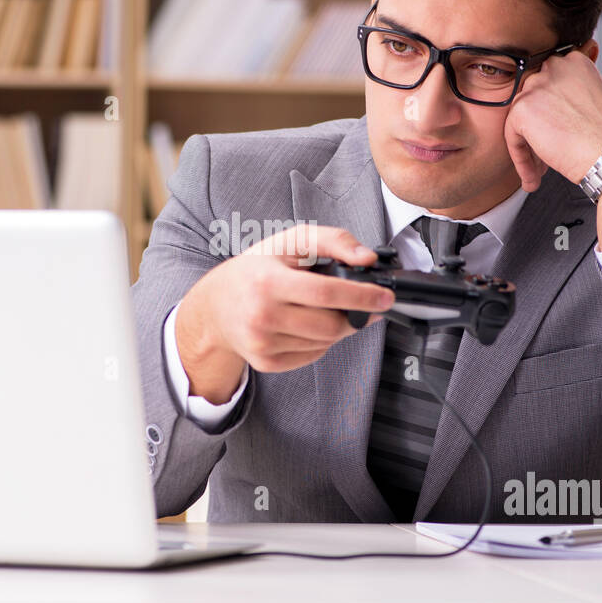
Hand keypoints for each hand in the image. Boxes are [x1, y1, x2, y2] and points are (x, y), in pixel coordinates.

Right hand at [175, 225, 394, 402]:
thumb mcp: (289, 243)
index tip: (386, 297)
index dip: (363, 296)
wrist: (215, 306)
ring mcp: (263, 343)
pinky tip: (306, 324)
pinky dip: (320, 341)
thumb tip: (366, 258)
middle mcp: (262, 316)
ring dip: (337, 327)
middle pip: (330, 325)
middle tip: (366, 305)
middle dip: (356, 316)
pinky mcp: (265, 362)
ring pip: (325, 342)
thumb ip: (331, 240)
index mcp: (268, 282)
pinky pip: (312, 355)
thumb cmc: (255, 270)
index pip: (326, 293)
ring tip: (324, 309)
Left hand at [503, 46, 601, 191]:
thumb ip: (569, 96)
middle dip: (538, 131)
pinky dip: (521, 159)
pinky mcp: (522, 108)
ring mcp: (536, 86)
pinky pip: (512, 137)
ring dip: (529, 148)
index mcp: (574, 62)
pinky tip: (534, 178)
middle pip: (533, 102)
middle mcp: (554, 67)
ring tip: (540, 172)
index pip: (549, 87)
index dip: (550, 115)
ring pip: (521, 121)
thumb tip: (547, 112)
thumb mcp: (591, 102)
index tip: (559, 136)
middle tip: (547, 158)